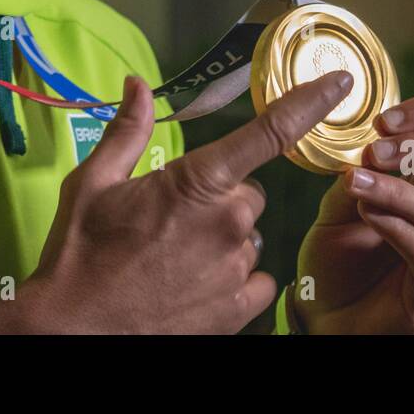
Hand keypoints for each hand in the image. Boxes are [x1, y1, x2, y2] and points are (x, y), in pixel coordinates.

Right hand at [5, 71, 354, 333]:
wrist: (73, 330)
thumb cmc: (79, 254)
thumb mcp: (92, 182)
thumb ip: (128, 129)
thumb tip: (136, 84)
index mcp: (198, 182)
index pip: (272, 131)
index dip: (311, 102)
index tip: (339, 84)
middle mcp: (228, 222)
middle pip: (248, 193)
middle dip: (219, 199)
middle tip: (173, 218)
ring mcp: (236, 269)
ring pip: (249, 238)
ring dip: (223, 242)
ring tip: (174, 257)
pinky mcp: (236, 309)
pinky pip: (256, 281)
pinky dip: (233, 280)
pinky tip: (194, 283)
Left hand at [293, 96, 413, 333]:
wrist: (325, 314)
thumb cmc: (339, 257)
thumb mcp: (340, 203)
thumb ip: (358, 174)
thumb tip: (366, 148)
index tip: (383, 120)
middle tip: (376, 147)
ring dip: (400, 191)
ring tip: (357, 183)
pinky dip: (399, 228)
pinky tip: (369, 213)